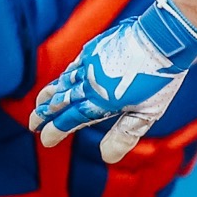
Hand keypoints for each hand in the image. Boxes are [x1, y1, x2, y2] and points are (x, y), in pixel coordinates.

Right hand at [28, 0, 196, 163]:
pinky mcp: (96, 48)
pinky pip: (74, 64)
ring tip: (40, 103)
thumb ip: (124, 135)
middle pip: (62, 100)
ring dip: (50, 94)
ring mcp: (91, 63)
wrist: (163, 39)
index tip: (45, 139)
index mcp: (101, 101)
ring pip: (64, 81)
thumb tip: (106, 157)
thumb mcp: (147, 113)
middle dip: (45, 114)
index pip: (72, 119)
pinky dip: (65, 74)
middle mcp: (91, 82)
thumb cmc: (160, 79)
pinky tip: (63, 76)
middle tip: (33, 123)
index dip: (56, 130)